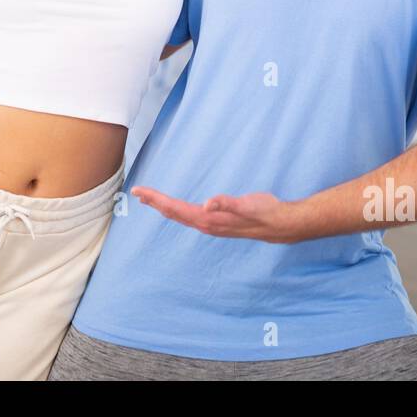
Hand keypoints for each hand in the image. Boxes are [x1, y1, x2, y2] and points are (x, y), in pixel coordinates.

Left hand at [131, 186, 306, 243]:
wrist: (279, 224)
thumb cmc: (264, 213)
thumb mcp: (247, 206)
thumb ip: (227, 204)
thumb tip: (207, 204)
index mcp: (209, 219)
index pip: (176, 209)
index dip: (157, 200)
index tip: (140, 191)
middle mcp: (206, 223)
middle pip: (174, 212)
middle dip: (155, 202)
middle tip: (137, 191)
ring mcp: (211, 223)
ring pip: (180, 215)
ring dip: (164, 206)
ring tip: (150, 198)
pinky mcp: (216, 220)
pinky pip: (190, 215)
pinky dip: (177, 209)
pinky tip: (173, 207)